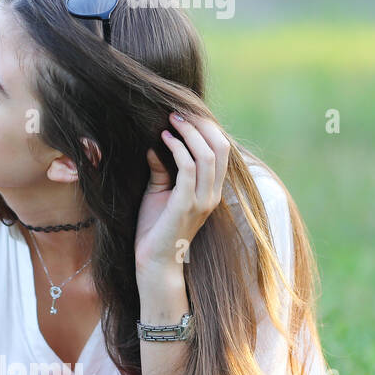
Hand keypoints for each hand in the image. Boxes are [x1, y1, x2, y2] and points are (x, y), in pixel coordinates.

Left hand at [136, 111, 230, 272]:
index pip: (221, 151)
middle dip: (201, 126)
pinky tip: (164, 139)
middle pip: (220, 148)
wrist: (153, 261)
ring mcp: (203, 200)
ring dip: (189, 133)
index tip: (185, 115)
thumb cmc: (154, 228)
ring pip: (208, 155)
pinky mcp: (187, 204)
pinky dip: (178, 149)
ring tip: (170, 121)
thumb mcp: (159, 192)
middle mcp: (212, 194)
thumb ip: (162, 170)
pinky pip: (190, 169)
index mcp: (211, 190)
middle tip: (178, 113)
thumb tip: (155, 144)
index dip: (207, 129)